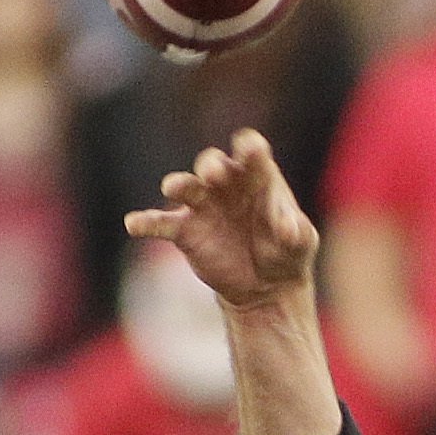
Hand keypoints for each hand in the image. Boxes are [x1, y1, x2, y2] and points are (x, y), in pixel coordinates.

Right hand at [126, 129, 315, 309]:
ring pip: (185, 187)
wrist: (265, 286)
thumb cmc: (287, 252)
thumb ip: (296, 232)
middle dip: (212, 165)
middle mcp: (225, 184)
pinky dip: (146, 222)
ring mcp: (202, 205)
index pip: (252, 153)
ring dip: (179, 184)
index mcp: (258, 178)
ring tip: (173, 187)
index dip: (250, 148)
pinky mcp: (184, 230)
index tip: (251, 148)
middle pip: (214, 163)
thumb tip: (288, 228)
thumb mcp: (301, 244)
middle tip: (213, 172)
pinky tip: (134, 224)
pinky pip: (160, 222)